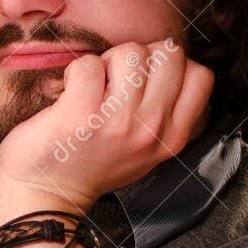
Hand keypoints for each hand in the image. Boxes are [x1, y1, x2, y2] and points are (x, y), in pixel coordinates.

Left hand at [0, 39, 213, 214]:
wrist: (46, 194)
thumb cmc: (93, 163)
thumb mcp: (146, 148)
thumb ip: (167, 113)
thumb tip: (175, 64)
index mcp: (173, 136)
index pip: (201, 76)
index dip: (171, 66)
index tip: (146, 80)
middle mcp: (152, 129)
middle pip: (169, 54)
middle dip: (140, 56)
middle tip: (117, 81)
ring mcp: (118, 122)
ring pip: (131, 52)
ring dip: (107, 62)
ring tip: (93, 89)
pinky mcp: (81, 115)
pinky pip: (88, 64)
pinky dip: (75, 71)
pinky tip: (69, 94)